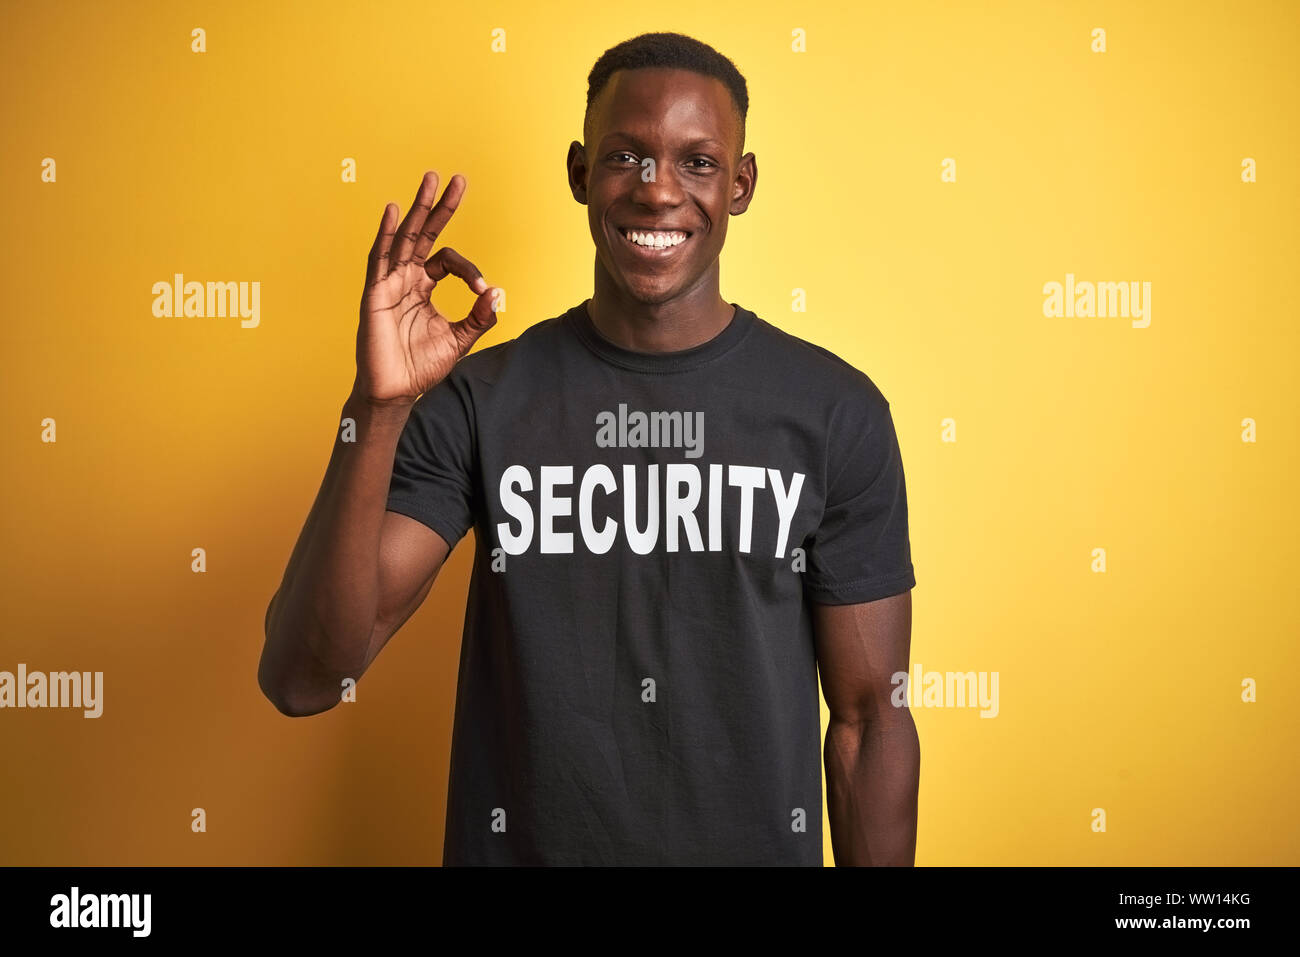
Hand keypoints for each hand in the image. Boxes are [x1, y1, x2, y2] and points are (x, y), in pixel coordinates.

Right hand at [355, 171, 499, 404]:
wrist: (396, 390)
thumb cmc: (421, 366)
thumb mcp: (459, 339)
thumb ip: (479, 318)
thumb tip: (497, 294)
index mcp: (424, 287)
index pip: (448, 261)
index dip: (469, 270)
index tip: (482, 289)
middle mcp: (406, 279)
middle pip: (425, 234)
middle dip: (442, 207)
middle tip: (458, 179)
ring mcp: (389, 283)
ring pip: (405, 237)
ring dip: (419, 208)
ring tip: (432, 180)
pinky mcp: (376, 294)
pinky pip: (379, 258)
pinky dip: (385, 233)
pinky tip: (392, 209)